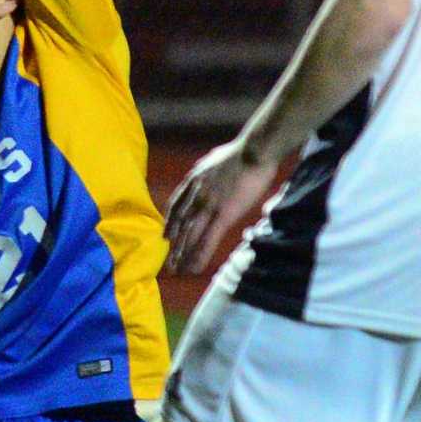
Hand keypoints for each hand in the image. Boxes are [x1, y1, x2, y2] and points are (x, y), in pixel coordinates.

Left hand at [162, 138, 278, 275]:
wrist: (254, 150)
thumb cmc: (242, 152)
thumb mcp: (214, 158)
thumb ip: (206, 168)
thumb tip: (206, 169)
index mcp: (193, 181)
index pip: (176, 206)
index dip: (170, 222)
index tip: (166, 235)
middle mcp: (195, 195)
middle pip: (180, 224)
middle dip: (174, 244)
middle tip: (168, 262)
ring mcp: (207, 205)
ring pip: (190, 236)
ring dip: (182, 255)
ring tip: (176, 270)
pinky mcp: (223, 214)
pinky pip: (207, 240)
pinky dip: (199, 256)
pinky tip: (193, 268)